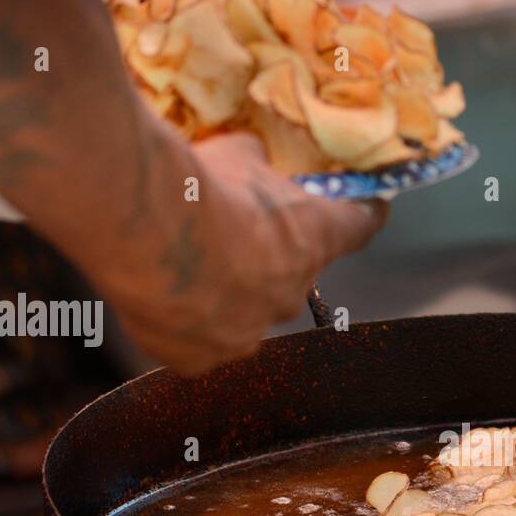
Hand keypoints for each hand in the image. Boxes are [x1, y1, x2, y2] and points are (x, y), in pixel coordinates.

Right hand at [101, 131, 386, 375]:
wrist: (146, 234)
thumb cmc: (200, 188)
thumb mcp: (236, 154)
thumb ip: (254, 163)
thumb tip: (252, 157)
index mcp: (314, 238)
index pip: (358, 225)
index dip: (360, 214)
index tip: (369, 207)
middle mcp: (291, 295)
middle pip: (288, 280)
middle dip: (263, 261)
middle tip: (223, 238)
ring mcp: (247, 335)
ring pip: (240, 318)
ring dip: (220, 298)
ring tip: (178, 272)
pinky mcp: (202, 360)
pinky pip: (196, 345)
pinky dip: (181, 326)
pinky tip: (157, 300)